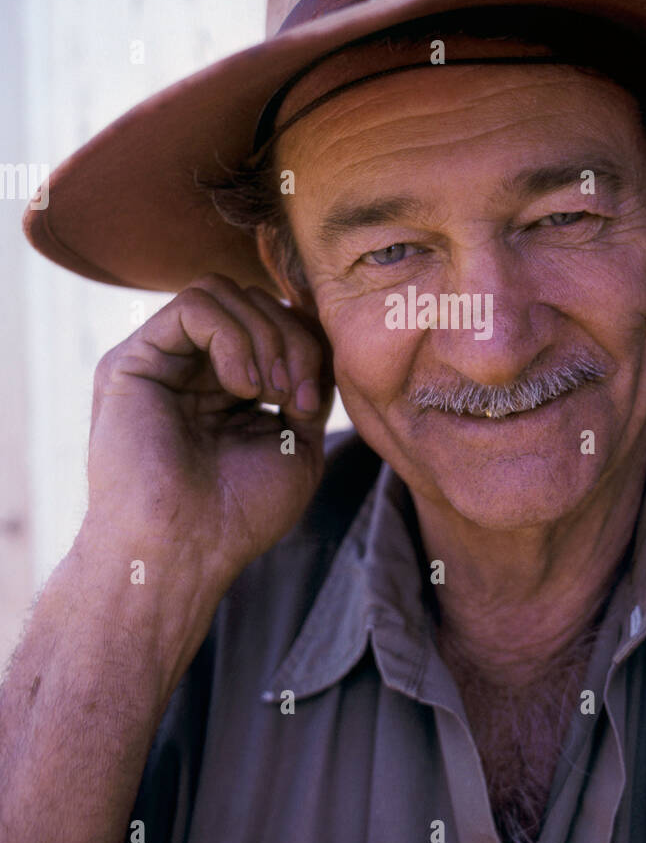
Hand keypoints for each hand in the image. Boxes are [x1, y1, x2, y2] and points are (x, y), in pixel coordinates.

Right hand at [84, 274, 332, 587]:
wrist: (186, 551)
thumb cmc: (239, 513)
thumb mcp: (297, 441)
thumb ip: (307, 383)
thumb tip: (314, 334)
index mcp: (226, 385)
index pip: (274, 322)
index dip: (306, 345)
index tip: (313, 402)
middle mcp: (189, 366)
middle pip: (254, 300)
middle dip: (292, 340)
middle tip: (295, 398)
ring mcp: (160, 361)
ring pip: (224, 292)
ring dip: (266, 337)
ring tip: (269, 393)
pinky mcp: (133, 360)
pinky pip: (195, 304)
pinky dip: (234, 337)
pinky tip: (241, 388)